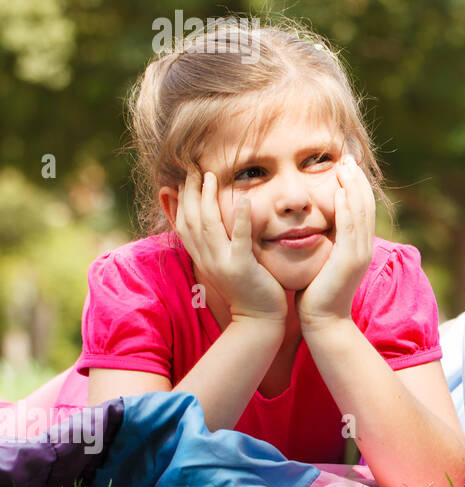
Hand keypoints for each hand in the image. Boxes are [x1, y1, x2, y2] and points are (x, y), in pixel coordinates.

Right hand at [174, 170, 286, 322]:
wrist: (259, 319)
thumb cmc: (248, 288)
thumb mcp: (226, 263)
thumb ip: (218, 243)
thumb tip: (210, 221)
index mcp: (202, 257)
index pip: (184, 223)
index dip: (182, 199)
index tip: (185, 176)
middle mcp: (207, 258)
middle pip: (192, 219)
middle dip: (191, 191)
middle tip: (193, 167)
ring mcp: (222, 263)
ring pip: (209, 225)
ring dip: (209, 198)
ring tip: (210, 175)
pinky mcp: (242, 267)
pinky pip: (240, 239)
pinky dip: (241, 218)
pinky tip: (244, 199)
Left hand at [297, 154, 375, 331]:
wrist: (323, 320)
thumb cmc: (316, 293)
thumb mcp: (323, 261)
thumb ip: (324, 243)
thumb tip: (314, 226)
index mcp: (358, 245)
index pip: (360, 208)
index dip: (355, 186)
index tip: (346, 166)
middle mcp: (363, 246)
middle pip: (365, 204)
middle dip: (357, 179)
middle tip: (348, 156)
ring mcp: (359, 252)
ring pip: (360, 211)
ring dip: (353, 187)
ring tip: (345, 166)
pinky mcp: (350, 259)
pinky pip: (350, 227)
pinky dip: (347, 207)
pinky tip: (341, 191)